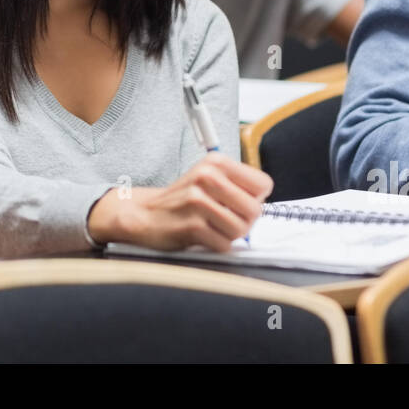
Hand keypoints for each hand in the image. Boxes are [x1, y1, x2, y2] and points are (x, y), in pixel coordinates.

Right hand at [87, 152, 273, 250]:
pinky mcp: (192, 226)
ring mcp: (198, 202)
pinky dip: (217, 245)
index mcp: (216, 163)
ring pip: (241, 229)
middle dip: (245, 221)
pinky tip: (203, 236)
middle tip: (227, 219)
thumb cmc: (182, 199)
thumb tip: (264, 201)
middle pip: (255, 209)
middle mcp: (208, 178)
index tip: (239, 202)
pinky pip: (224, 245)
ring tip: (214, 228)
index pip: (263, 184)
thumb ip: (237, 184)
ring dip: (230, 235)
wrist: (144, 214)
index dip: (255, 198)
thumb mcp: (208, 178)